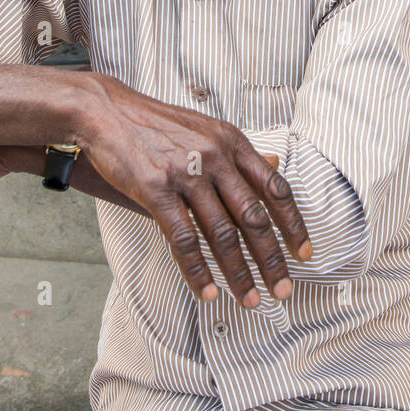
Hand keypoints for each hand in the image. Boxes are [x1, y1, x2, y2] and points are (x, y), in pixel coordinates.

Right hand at [76, 75, 311, 307]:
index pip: (275, 187)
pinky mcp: (157, 190)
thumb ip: (238, 152)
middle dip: (272, 260)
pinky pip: (184, 239)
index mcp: (232, 142)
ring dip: (238, 273)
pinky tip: (206, 291)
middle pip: (254, 217)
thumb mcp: (206, 128)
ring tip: (248, 299)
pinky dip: (197, 271)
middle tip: (283, 290)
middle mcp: (215, 157)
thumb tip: (275, 164)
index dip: (293, 224)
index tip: (303, 253)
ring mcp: (187, 174)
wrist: (106, 111)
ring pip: (222, 234)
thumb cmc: (156, 124)